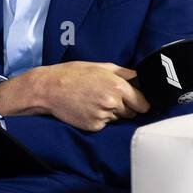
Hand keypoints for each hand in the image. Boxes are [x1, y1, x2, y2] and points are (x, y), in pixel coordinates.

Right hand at [32, 62, 150, 131]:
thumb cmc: (75, 74)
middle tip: (109, 97)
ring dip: (112, 113)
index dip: (141, 102)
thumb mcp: (102, 66)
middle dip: (125, 107)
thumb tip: (141, 80)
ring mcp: (103, 116)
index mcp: (118, 86)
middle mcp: (112, 103)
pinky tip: (88, 108)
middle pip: (132, 112)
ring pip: (118, 119)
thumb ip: (125, 73)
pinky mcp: (93, 126)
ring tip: (95, 101)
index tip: (138, 101)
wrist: (50, 89)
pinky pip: (105, 125)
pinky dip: (100, 118)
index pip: (143, 103)